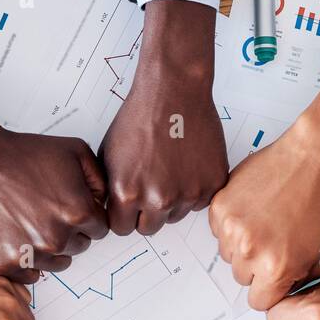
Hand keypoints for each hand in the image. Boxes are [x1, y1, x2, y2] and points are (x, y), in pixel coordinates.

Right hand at [0, 83, 108, 277]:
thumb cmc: (24, 153)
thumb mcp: (76, 151)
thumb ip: (100, 180)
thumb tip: (105, 203)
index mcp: (78, 213)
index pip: (100, 229)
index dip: (85, 215)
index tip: (68, 204)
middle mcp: (55, 238)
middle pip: (79, 247)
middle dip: (69, 231)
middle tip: (46, 209)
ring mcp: (29, 253)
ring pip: (57, 263)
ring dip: (50, 247)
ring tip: (32, 220)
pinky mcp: (4, 262)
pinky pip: (30, 275)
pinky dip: (27, 261)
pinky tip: (20, 238)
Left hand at [100, 0, 227, 235]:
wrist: (172, 91)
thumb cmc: (139, 117)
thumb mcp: (108, 155)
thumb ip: (111, 189)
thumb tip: (114, 211)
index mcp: (128, 194)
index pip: (122, 229)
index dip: (125, 215)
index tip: (129, 205)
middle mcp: (158, 199)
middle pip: (150, 228)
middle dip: (147, 212)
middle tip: (151, 186)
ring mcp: (188, 193)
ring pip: (175, 215)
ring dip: (172, 201)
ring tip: (169, 169)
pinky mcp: (211, 184)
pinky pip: (199, 201)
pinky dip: (194, 188)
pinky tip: (186, 164)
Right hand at [209, 84, 319, 309]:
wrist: (312, 161)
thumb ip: (299, 281)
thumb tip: (284, 292)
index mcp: (276, 268)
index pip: (258, 301)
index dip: (268, 290)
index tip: (271, 279)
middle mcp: (251, 251)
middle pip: (241, 278)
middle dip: (256, 266)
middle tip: (272, 243)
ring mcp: (232, 228)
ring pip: (228, 254)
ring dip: (242, 245)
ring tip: (264, 224)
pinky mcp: (220, 207)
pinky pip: (218, 230)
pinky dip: (232, 223)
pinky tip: (254, 211)